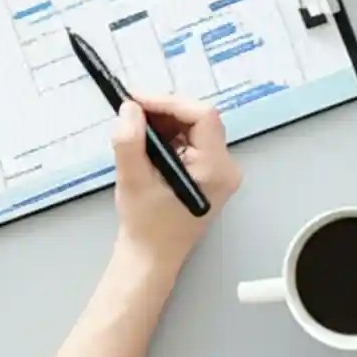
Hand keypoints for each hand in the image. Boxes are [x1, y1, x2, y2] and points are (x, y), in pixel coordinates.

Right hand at [111, 96, 241, 268]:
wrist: (152, 255)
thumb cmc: (146, 226)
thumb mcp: (132, 181)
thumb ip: (130, 142)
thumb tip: (130, 109)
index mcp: (216, 170)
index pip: (203, 117)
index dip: (169, 102)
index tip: (137, 101)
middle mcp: (226, 167)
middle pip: (200, 120)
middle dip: (165, 111)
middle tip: (131, 111)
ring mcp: (220, 170)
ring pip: (195, 128)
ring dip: (165, 123)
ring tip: (135, 128)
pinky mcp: (209, 172)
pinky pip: (193, 141)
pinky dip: (169, 135)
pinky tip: (147, 142)